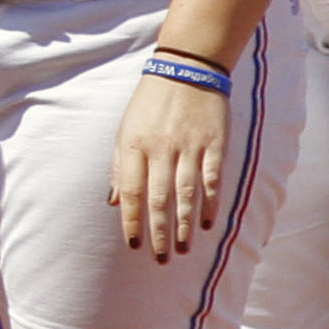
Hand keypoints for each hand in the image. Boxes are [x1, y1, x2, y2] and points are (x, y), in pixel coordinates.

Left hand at [109, 72, 230, 264]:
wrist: (186, 69)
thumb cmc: (151, 103)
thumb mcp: (126, 128)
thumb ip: (120, 166)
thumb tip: (115, 202)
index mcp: (134, 144)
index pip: (131, 192)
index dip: (132, 221)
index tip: (133, 245)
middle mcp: (160, 148)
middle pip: (158, 199)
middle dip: (159, 233)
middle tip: (161, 259)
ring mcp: (188, 147)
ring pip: (185, 195)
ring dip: (184, 225)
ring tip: (183, 249)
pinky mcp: (214, 145)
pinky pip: (211, 180)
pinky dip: (209, 204)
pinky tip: (208, 224)